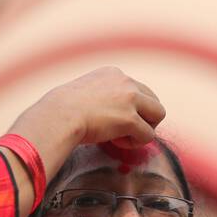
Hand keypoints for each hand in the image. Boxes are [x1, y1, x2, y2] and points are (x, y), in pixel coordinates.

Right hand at [12, 67, 163, 158]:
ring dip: (144, 129)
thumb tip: (110, 117)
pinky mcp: (130, 118)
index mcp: (113, 73)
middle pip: (154, 101)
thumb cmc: (62, 111)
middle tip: (125, 131)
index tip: (113, 119)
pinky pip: (148, 135)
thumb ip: (101, 98)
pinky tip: (116, 142)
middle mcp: (125, 81)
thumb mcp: (84, 94)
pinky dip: (135, 143)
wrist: (57, 116)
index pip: (138, 90)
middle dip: (144, 118)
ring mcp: (130, 98)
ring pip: (158, 114)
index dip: (131, 108)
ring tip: (123, 137)